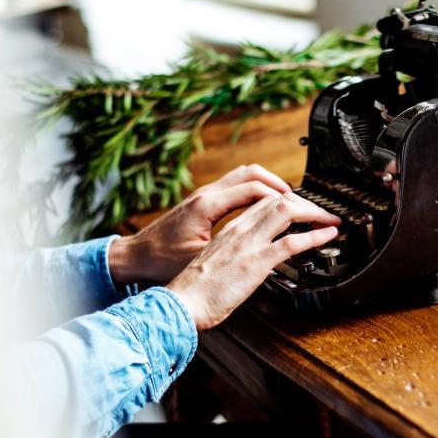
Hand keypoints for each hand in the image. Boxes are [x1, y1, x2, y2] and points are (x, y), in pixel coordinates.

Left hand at [108, 164, 291, 286]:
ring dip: (269, 185)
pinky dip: (256, 191)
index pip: (257, 190)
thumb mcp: (200, 261)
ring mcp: (204, 195)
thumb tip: (260, 254)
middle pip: (254, 174)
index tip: (304, 210)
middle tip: (303, 201)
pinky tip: (263, 207)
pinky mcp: (202, 201)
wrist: (134, 258)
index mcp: (208, 206)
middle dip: (283, 186)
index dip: (285, 199)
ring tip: (288, 200)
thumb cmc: (160, 263)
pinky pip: (236, 185)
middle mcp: (207, 194)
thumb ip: (232, 252)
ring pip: (245, 175)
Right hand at [167, 191, 339, 330]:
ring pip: (286, 211)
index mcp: (230, 230)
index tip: (302, 210)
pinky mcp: (256, 262)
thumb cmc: (194, 292)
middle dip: (305, 203)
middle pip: (278, 200)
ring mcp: (248, 244)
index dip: (287, 201)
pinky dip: (315, 236)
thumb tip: (254, 263)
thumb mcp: (216, 264)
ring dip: (314, 213)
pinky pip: (291, 242)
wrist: (181, 303)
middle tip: (322, 213)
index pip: (263, 201)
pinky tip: (328, 235)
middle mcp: (239, 230)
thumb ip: (236, 256)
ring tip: (330, 219)